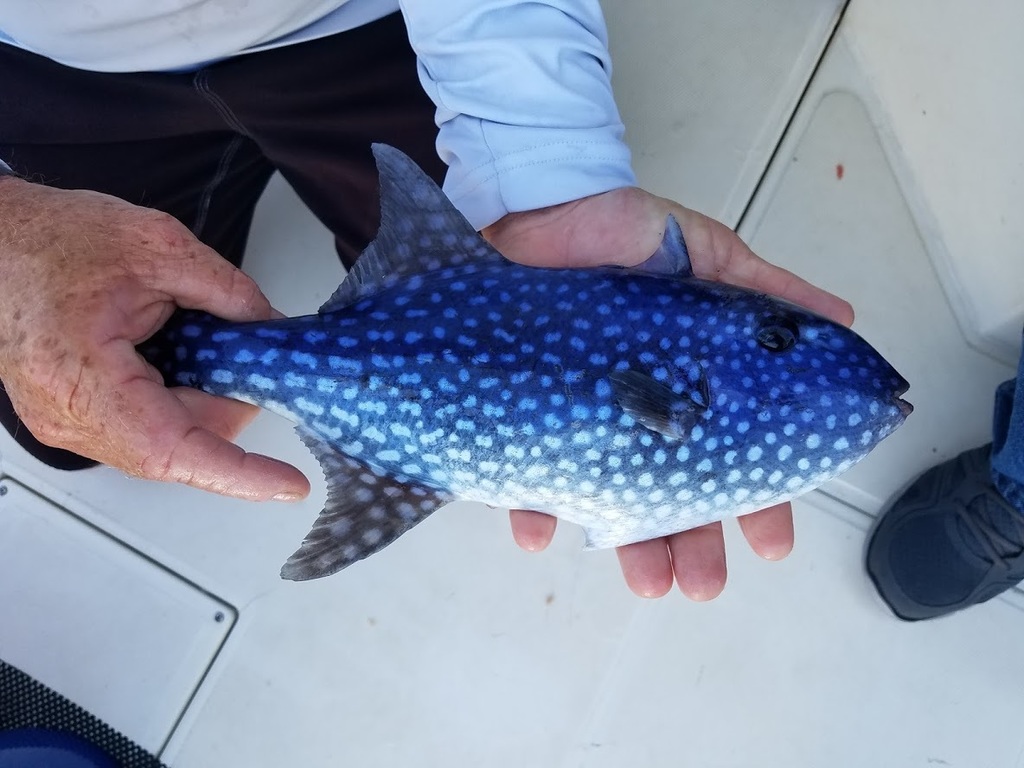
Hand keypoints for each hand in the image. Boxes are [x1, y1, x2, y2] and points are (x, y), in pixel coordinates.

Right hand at [0, 178, 308, 500]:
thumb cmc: (46, 238)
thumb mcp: (156, 247)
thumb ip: (226, 290)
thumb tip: (269, 324)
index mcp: (83, 380)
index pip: (175, 450)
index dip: (240, 474)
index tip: (287, 485)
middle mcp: (69, 417)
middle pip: (178, 444)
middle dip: (227, 406)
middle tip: (255, 360)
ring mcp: (66, 421)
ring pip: (163, 438)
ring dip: (200, 398)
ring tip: (206, 343)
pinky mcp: (70, 413)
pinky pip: (140, 424)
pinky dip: (173, 395)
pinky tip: (179, 350)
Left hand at [482, 187, 853, 599]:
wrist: (539, 201)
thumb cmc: (622, 231)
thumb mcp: (706, 257)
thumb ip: (766, 293)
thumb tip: (842, 321)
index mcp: (686, 382)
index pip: (731, 452)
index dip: (758, 499)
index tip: (772, 543)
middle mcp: (636, 407)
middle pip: (670, 492)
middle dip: (691, 544)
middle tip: (699, 585)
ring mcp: (579, 413)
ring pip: (606, 497)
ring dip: (626, 545)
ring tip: (647, 581)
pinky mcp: (521, 408)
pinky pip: (522, 468)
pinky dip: (530, 506)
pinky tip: (537, 534)